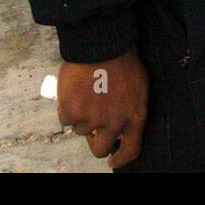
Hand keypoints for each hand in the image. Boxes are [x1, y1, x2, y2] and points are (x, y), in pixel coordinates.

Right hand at [56, 48, 148, 167]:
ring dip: (81, 117)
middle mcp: (114, 124)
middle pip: (101, 149)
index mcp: (134, 117)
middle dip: (95, 141)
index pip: (130, 150)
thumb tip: (121, 123)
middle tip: (92, 128)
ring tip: (85, 93)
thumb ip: (130, 109)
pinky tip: (73, 91)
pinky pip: (66, 119)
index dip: (120, 159)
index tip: (113, 160)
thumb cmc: (122, 59)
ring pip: (81, 130)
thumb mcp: (138, 87)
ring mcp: (92, 120)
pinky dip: (67, 108)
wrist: (102, 44)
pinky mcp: (72, 113)